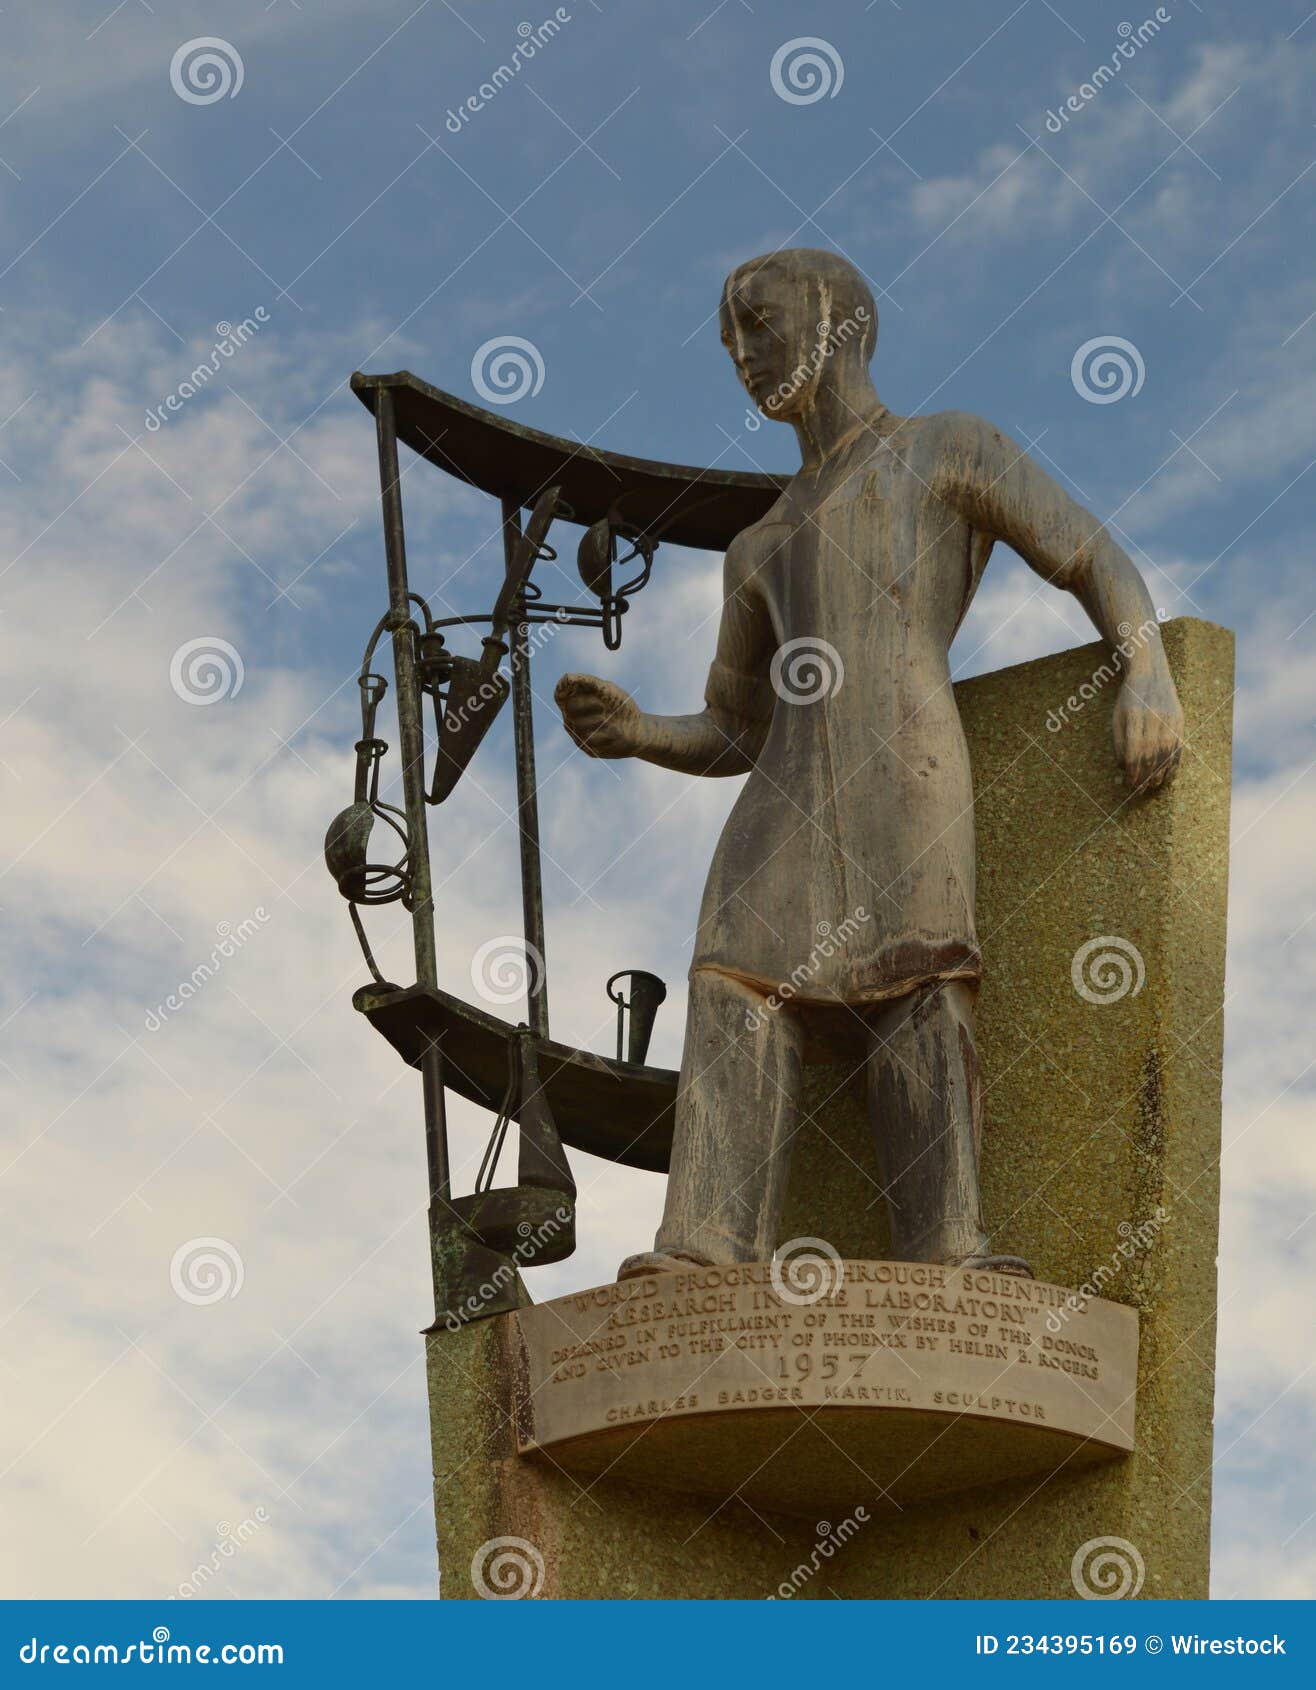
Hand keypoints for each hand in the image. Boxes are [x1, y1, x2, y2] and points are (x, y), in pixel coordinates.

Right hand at [554, 672, 644, 759]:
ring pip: (579, 725)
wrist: (639, 730)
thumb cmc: (621, 707)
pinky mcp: (588, 749)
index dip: (562, 688)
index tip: (572, 683)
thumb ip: (588, 682)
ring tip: (610, 719)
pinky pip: (591, 739)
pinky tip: (614, 733)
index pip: (560, 695)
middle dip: (587, 703)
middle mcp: (572, 719)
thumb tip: (567, 678)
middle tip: (603, 705)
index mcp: (575, 702)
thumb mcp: (608, 690)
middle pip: (570, 708)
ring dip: (599, 719)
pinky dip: (606, 733)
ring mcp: (579, 735)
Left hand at [1112, 669, 1183, 792]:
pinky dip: (1173, 764)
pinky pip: (1178, 747)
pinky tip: (1167, 775)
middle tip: (1138, 792)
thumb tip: (1123, 768)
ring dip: (1159, 774)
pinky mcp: (1179, 720)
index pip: (1133, 753)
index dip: (1131, 773)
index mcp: (1133, 718)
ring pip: (1165, 754)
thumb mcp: (1116, 717)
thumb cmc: (1128, 698)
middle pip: (1150, 757)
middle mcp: (1153, 719)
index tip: (1128, 784)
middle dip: (1144, 777)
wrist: (1150, 673)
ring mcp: (1169, 719)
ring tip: (1151, 787)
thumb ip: (1119, 742)